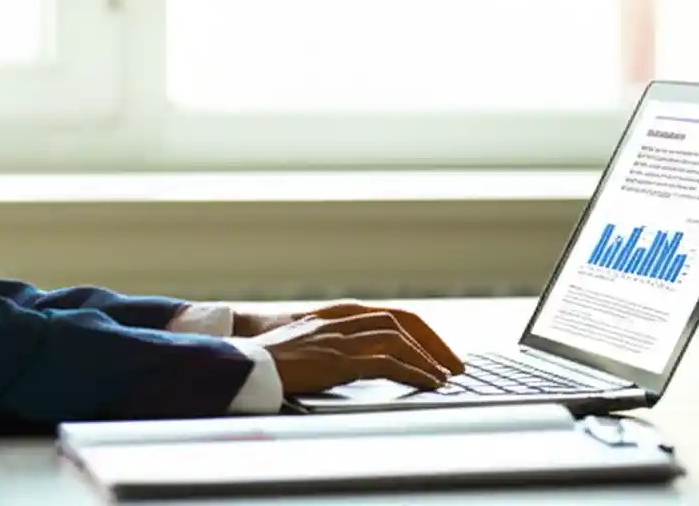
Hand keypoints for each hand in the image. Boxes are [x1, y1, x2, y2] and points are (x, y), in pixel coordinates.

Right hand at [245, 305, 462, 394]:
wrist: (244, 360)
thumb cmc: (272, 356)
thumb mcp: (308, 341)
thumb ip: (335, 341)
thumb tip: (362, 358)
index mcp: (338, 314)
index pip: (392, 314)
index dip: (420, 331)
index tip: (438, 350)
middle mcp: (343, 320)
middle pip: (401, 321)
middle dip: (432, 342)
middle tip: (453, 365)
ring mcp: (340, 338)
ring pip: (398, 339)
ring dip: (427, 358)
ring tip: (444, 378)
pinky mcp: (337, 359)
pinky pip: (386, 363)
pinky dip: (413, 372)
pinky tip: (427, 383)